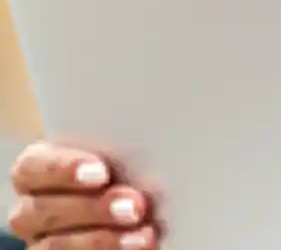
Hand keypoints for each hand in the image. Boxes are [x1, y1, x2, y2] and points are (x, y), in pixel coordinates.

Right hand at [8, 142, 158, 248]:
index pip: (33, 166)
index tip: (101, 173)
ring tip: (145, 236)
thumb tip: (151, 139)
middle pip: (46, 211)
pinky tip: (140, 248)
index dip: (63, 169)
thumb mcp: (129, 158)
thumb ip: (125, 152)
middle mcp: (34, 209)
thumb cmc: (135, 173)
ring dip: (103, 241)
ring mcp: (44, 242)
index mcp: (40, 170)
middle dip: (94, 209)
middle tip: (135, 206)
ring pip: (55, 246)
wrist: (145, 211)